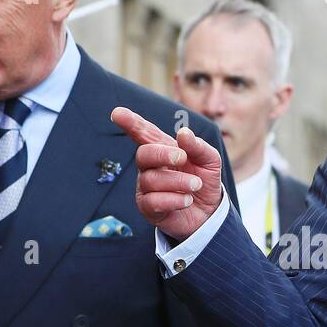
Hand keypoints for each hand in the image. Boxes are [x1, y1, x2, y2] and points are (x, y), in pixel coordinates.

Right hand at [110, 107, 222, 240]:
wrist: (209, 212)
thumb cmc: (204, 181)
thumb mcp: (209, 160)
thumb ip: (198, 146)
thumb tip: (183, 133)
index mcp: (163, 149)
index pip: (144, 133)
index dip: (131, 123)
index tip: (117, 113)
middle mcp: (150, 167)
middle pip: (143, 154)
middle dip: (162, 154)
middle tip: (183, 157)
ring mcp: (146, 188)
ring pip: (151, 180)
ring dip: (178, 181)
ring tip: (196, 185)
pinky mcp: (148, 208)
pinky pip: (153, 202)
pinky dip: (174, 200)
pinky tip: (186, 200)